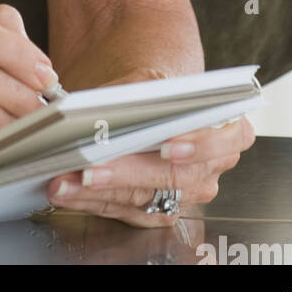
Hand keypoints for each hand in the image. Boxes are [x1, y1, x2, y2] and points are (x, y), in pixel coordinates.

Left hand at [43, 67, 255, 226]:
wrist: (153, 105)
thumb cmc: (155, 91)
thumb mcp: (151, 79)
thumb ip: (137, 92)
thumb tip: (104, 107)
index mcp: (226, 129)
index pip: (224, 140)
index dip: (199, 145)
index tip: (167, 146)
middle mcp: (210, 168)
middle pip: (173, 177)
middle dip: (127, 173)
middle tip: (90, 169)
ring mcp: (186, 194)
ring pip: (145, 198)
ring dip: (101, 192)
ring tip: (65, 181)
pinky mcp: (160, 211)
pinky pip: (127, 211)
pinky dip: (94, 200)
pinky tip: (68, 191)